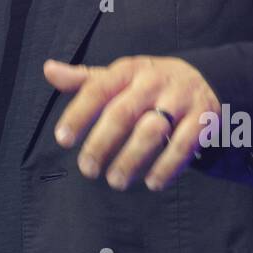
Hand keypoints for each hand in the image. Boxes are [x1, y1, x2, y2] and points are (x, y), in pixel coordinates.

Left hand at [43, 54, 220, 191]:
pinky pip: (184, 144)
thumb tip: (49, 70)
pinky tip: (152, 183)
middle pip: (122, 113)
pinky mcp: (203, 117)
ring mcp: (180, 98)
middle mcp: (153, 81)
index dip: (78, 114)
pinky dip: (167, 166)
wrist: (202, 78)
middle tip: (87, 169)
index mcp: (128, 70)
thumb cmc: (147, 84)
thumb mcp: (119, 77)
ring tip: (115, 181)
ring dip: (132, 158)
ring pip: (152, 131)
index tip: (62, 139)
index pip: (98, 89)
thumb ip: (85, 80)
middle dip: (102, 144)